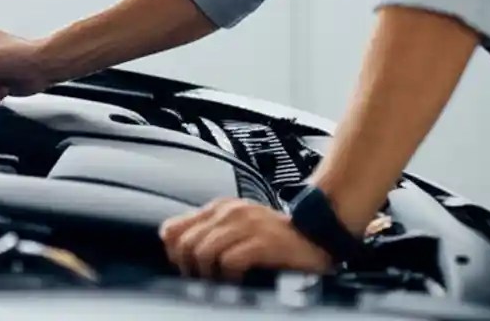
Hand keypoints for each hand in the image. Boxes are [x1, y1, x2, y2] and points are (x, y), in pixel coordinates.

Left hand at [159, 199, 331, 280]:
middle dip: (190, 269)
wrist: (317, 236)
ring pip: (203, 252)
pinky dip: (230, 277)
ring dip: (209, 274)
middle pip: (184, 244)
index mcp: (218, 208)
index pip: (171, 229)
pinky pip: (230, 261)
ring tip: (223, 282)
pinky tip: (240, 280)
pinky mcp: (263, 241)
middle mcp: (228, 211)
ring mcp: (246, 225)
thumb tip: (176, 252)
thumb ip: (208, 235)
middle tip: (206, 281)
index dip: (174, 254)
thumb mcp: (235, 230)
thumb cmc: (276, 240)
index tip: (187, 269)